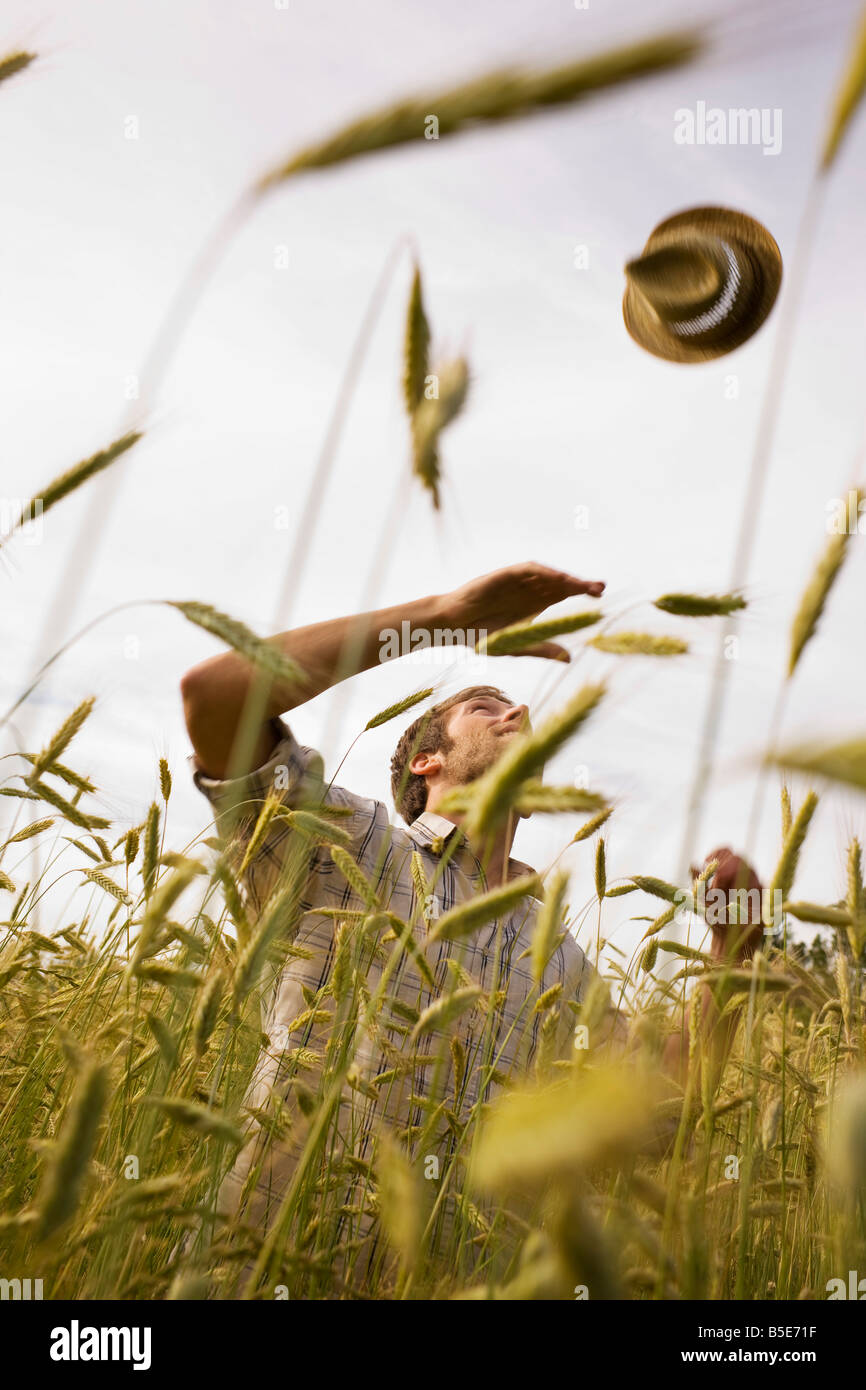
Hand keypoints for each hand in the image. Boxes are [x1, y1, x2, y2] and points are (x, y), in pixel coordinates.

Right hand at [444, 561, 604, 662]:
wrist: (452, 626)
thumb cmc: (482, 636)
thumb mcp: (518, 646)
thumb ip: (542, 648)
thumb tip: (569, 658)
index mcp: (534, 604)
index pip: (563, 594)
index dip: (582, 594)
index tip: (601, 599)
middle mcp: (529, 590)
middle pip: (560, 583)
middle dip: (580, 584)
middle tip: (600, 588)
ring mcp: (516, 582)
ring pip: (546, 575)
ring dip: (564, 577)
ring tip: (582, 584)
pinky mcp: (503, 576)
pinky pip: (527, 570)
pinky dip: (543, 573)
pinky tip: (557, 578)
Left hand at [694, 847, 763, 962]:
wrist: (729, 941)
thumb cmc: (715, 918)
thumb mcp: (702, 901)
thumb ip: (700, 883)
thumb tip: (693, 863)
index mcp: (728, 872)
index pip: (727, 852)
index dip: (718, 854)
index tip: (708, 864)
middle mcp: (743, 876)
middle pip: (740, 859)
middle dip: (726, 870)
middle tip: (715, 887)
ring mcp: (755, 886)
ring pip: (750, 872)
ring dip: (734, 883)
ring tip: (722, 900)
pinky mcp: (764, 899)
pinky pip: (760, 889)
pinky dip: (747, 894)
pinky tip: (736, 905)